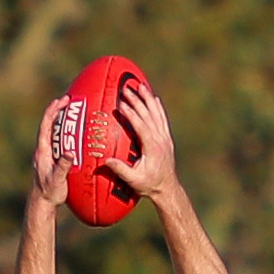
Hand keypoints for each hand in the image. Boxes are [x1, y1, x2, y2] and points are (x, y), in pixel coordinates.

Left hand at [33, 95, 75, 207]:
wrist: (42, 204)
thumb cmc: (49, 193)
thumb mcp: (57, 180)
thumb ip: (63, 166)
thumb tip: (70, 152)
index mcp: (42, 151)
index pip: (45, 125)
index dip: (52, 111)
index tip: (62, 101)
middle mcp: (43, 150)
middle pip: (49, 125)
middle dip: (57, 111)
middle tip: (69, 100)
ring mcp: (47, 155)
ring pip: (53, 133)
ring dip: (61, 121)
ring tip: (72, 112)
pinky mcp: (52, 160)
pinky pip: (58, 142)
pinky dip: (66, 134)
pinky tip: (76, 134)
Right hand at [108, 77, 177, 198]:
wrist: (167, 188)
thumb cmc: (149, 185)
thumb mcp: (134, 181)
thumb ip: (121, 170)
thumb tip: (106, 160)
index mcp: (152, 148)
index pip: (141, 126)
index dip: (131, 114)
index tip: (121, 104)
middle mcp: (160, 139)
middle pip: (148, 115)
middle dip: (137, 100)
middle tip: (126, 88)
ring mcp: (165, 137)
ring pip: (157, 113)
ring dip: (148, 98)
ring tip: (140, 85)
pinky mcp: (166, 138)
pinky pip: (162, 118)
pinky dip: (158, 107)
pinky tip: (154, 98)